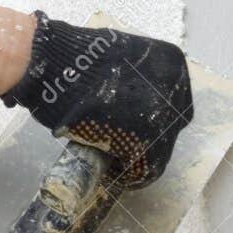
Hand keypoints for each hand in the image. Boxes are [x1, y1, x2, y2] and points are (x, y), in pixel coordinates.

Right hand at [0, 9, 193, 186]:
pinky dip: (131, 173)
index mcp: (173, 62)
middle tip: (123, 144)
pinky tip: (113, 171)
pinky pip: (147, 168)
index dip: (154, 119)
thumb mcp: (119, 58)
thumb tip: (132, 102)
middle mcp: (176, 86)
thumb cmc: (78, 59)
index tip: (134, 127)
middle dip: (149, 138)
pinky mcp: (148, 140)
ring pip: (161, 149)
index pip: (175, 102)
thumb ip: (135, 78)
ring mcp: (164, 114)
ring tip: (114, 160)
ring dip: (138, 157)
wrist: (56, 66)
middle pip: (171, 126)